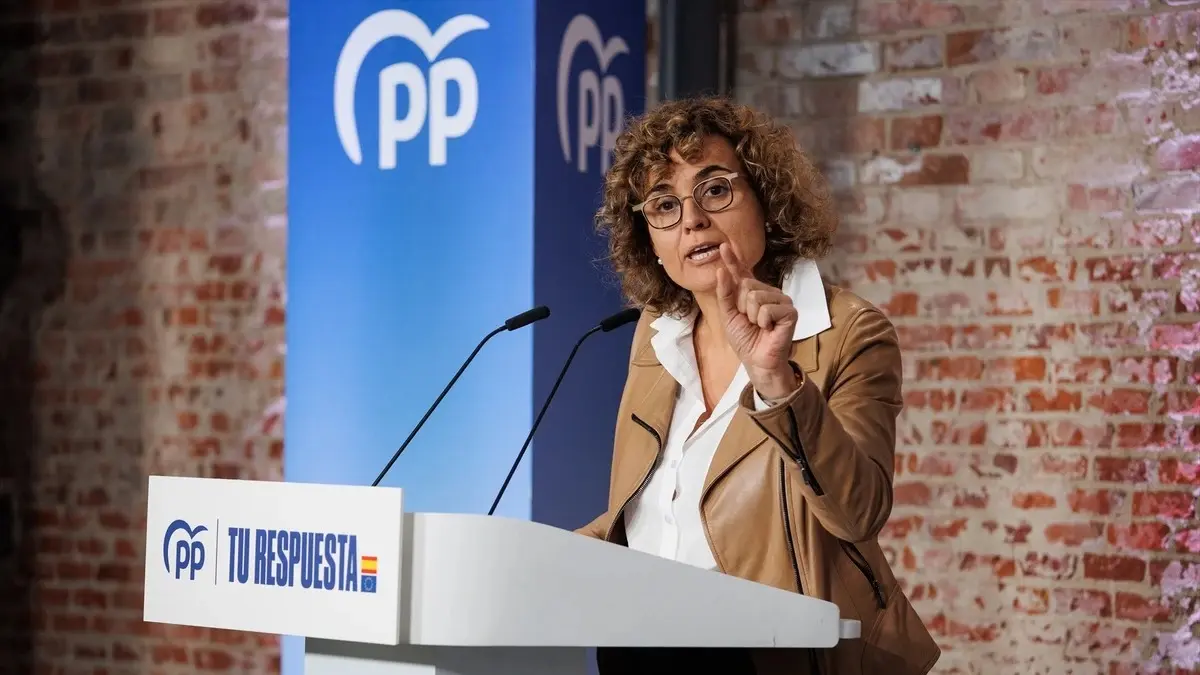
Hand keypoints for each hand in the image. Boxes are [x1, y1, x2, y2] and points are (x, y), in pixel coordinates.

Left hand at [715, 243, 798, 399]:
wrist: (757, 361)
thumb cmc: (745, 340)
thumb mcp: (728, 315)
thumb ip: (725, 293)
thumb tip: (721, 271)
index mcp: (752, 293)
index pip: (742, 272)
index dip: (732, 259)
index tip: (723, 246)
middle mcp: (768, 292)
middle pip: (747, 285)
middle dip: (741, 306)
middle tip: (749, 321)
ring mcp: (781, 300)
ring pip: (756, 296)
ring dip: (751, 316)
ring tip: (759, 326)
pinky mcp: (790, 311)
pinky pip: (767, 308)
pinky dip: (763, 321)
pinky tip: (768, 329)